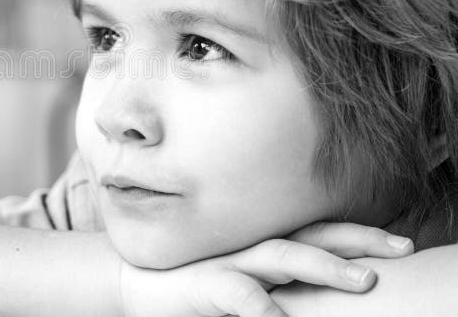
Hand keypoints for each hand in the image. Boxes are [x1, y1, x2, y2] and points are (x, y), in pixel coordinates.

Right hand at [119, 222, 413, 316]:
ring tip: (360, 279)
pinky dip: (259, 302)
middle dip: (357, 242)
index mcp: (266, 244)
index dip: (360, 235)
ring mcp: (230, 261)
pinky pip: (236, 292)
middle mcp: (254, 246)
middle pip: (312, 237)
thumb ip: (278, 274)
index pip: (319, 232)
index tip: (401, 243)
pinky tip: (277, 314)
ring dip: (323, 264)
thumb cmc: (198, 281)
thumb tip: (319, 278)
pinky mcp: (204, 283)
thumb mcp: (244, 274)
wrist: (139, 283)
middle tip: (398, 248)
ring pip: (282, 256)